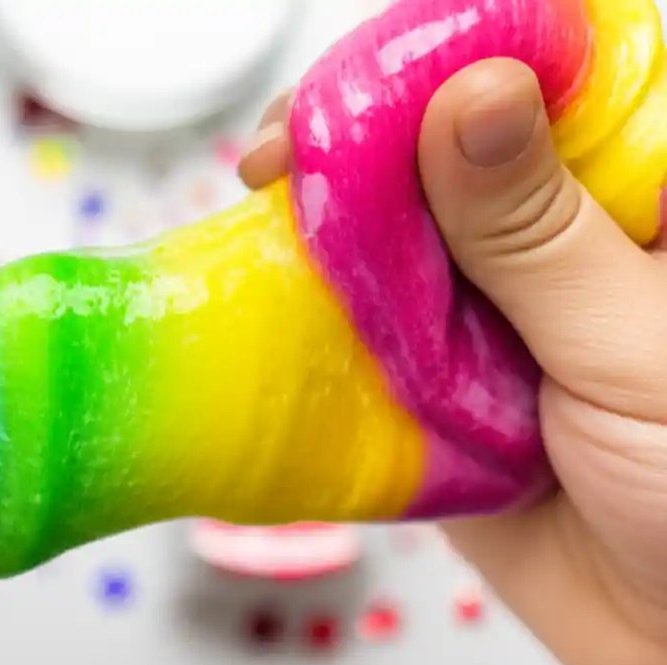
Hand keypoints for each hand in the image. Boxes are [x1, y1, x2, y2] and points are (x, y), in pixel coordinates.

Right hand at [242, 58, 666, 664]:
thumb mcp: (638, 349)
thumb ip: (543, 233)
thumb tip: (473, 98)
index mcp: (640, 202)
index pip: (547, 84)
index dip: (451, 61)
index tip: (378, 78)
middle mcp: (560, 241)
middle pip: (442, 147)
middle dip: (358, 138)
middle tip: (291, 152)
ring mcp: (488, 307)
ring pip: (388, 232)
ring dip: (321, 220)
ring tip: (264, 205)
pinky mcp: (431, 374)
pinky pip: (360, 327)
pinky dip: (312, 311)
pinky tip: (272, 287)